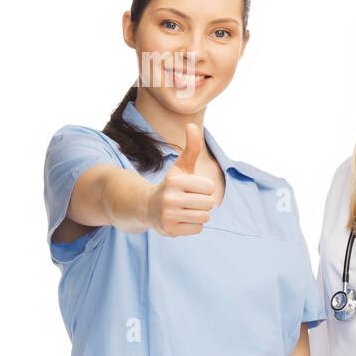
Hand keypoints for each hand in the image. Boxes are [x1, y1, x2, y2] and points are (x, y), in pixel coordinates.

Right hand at [143, 122, 214, 236]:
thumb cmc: (171, 185)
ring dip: (199, 214)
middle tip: (190, 200)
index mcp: (175, 181)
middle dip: (203, 202)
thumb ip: (191, 148)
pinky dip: (193, 225)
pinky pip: (198, 229)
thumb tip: (192, 124)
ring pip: (205, 217)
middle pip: (209, 203)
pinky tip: (181, 219)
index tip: (192, 188)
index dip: (204, 188)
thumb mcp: (180, 167)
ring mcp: (168, 215)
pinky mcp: (170, 230)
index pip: (209, 187)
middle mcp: (170, 198)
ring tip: (186, 209)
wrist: (146, 207)